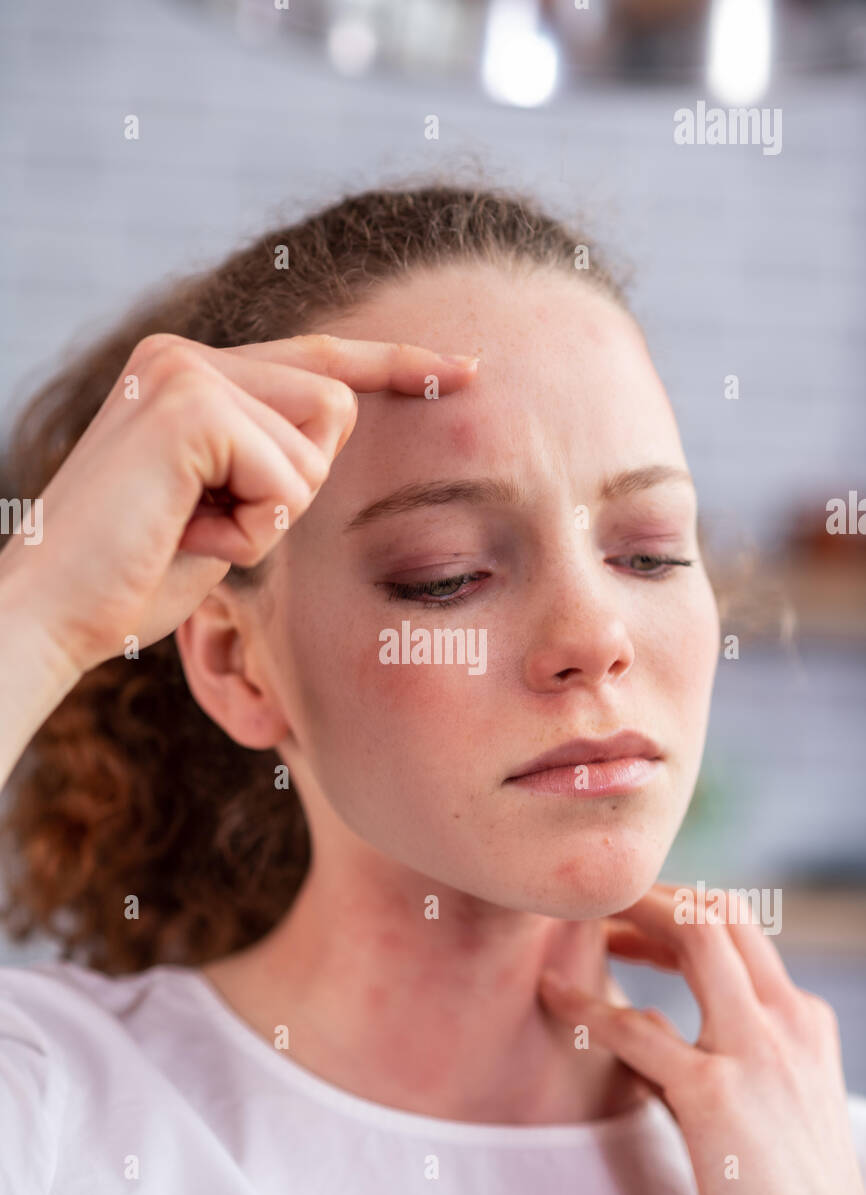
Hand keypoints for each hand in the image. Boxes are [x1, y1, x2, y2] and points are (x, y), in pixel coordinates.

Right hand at [0, 333, 478, 676]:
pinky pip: (288, 477)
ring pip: (317, 444)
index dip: (397, 363)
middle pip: (334, 407)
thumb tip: (335, 430)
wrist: (54, 613)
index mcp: (192, 372)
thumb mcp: (220, 508)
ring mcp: (184, 370)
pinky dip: (251, 527)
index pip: (319, 358)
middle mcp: (187, 353)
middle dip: (294, 490)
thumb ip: (268, 461)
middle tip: (208, 524)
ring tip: (191, 530)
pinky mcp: (189, 404)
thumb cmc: (133, 580)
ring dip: (271, 514)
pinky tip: (187, 534)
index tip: (466, 369)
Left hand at [538, 883, 865, 1194]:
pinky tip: (553, 994)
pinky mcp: (716, 1092)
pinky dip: (586, 1004)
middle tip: (596, 902)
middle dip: (653, 892)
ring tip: (573, 917)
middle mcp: (786, 1020)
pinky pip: (637, 1026)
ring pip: (696, 931)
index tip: (631, 927)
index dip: (678, 912)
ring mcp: (755, 1049)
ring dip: (628, 913)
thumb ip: (715, 1058)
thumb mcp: (766, 1105)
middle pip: (720, 910)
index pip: (741, 931)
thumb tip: (650, 1033)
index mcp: (802, 1022)